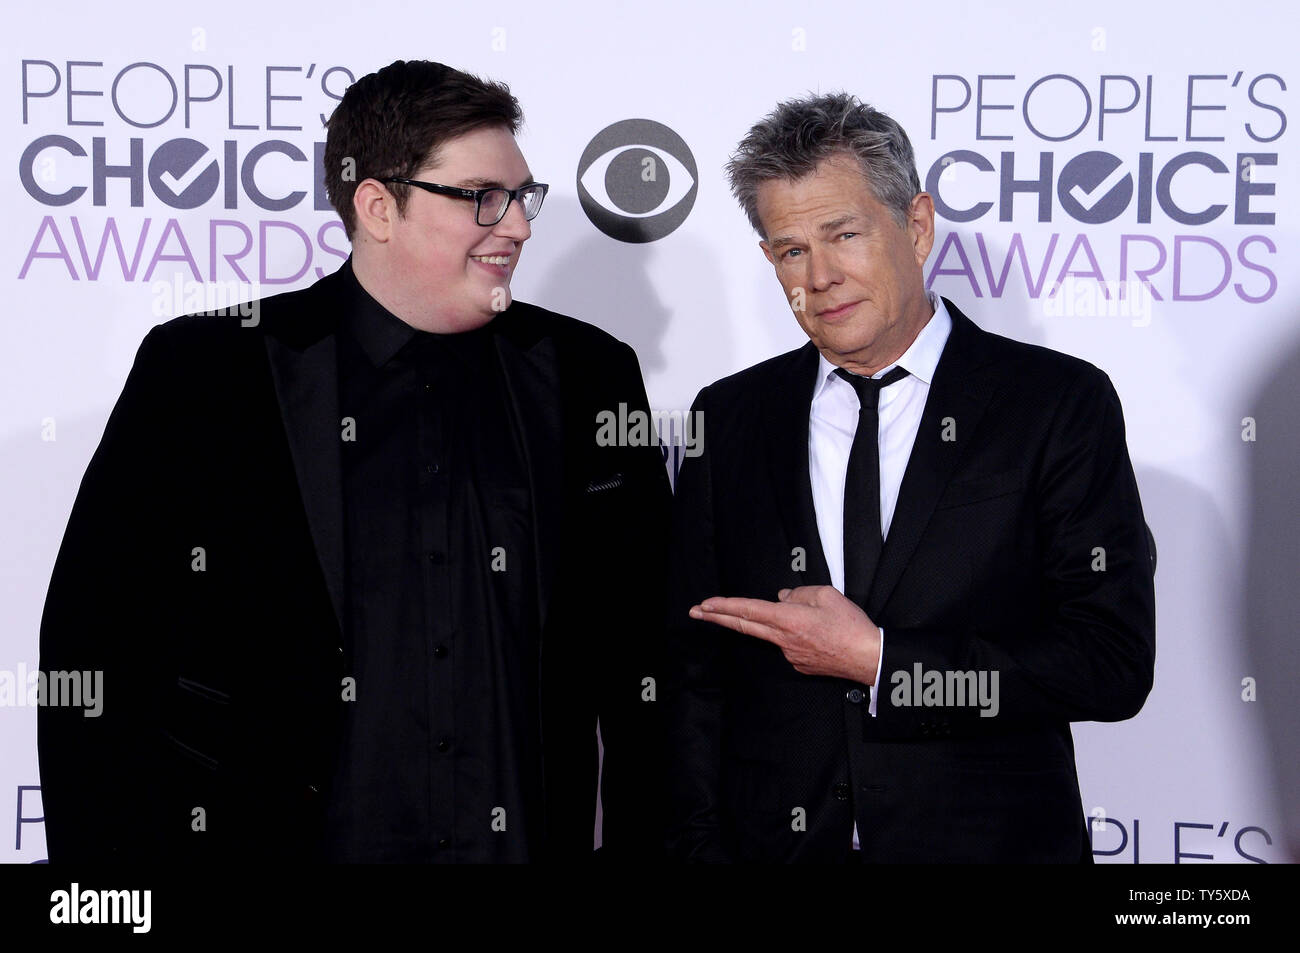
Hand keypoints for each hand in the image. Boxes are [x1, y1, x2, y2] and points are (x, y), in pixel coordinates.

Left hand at [689, 585, 880, 682]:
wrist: (869, 658)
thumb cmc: (851, 626)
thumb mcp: (827, 595)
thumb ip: (799, 594)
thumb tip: (782, 597)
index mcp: (788, 619)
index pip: (748, 610)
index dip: (724, 606)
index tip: (704, 605)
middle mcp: (783, 639)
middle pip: (744, 626)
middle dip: (717, 617)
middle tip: (696, 611)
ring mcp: (789, 655)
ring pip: (773, 632)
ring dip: (776, 621)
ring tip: (815, 617)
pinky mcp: (799, 664)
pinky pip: (789, 643)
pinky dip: (794, 633)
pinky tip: (816, 632)